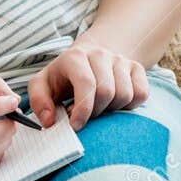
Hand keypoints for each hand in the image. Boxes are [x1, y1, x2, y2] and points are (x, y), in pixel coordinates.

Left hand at [26, 36, 149, 129]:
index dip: (83, 110)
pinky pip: (141, 93)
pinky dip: (130, 106)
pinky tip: (115, 104)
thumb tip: (49, 121)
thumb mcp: (43, 84)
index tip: (76, 126)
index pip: (86, 84)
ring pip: (125, 94)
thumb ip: (39, 101)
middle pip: (107, 92)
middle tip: (86, 116)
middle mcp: (100, 54)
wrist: (88, 57)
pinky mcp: (136, 67)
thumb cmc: (63, 77)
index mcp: (75, 57)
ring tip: (99, 108)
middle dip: (96, 112)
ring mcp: (121, 60)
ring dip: (112, 110)